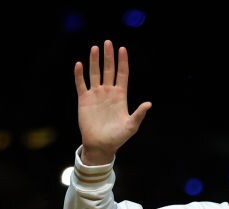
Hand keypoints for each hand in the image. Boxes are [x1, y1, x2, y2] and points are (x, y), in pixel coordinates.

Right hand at [73, 40, 151, 164]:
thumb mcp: (131, 126)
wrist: (101, 145)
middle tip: (108, 42)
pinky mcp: (84, 100)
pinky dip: (79, 75)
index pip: (122, 74)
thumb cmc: (118, 137)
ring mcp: (96, 95)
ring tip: (95, 48)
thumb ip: (139, 114)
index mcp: (120, 96)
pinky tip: (79, 64)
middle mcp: (108, 92)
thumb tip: (149, 104)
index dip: (122, 62)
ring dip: (94, 61)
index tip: (123, 49)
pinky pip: (81, 84)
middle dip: (108, 56)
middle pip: (108, 70)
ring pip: (95, 74)